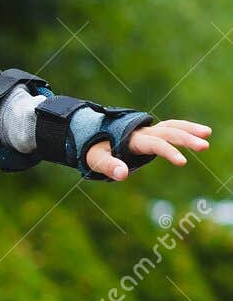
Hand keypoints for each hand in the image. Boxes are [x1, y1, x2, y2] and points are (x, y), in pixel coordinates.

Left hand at [85, 118, 210, 180]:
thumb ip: (109, 166)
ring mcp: (148, 131)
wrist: (92, 136)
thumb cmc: (94, 149)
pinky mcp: (151, 134)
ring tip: (207, 134)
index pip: (155, 143)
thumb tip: (122, 175)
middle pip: (169, 131)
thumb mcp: (96, 159)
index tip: (183, 162)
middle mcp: (143, 132)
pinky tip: (197, 135)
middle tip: (205, 145)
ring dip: (190, 129)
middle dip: (187, 138)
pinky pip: (171, 128)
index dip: (168, 151)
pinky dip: (184, 129)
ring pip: (173, 126)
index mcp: (133, 138)